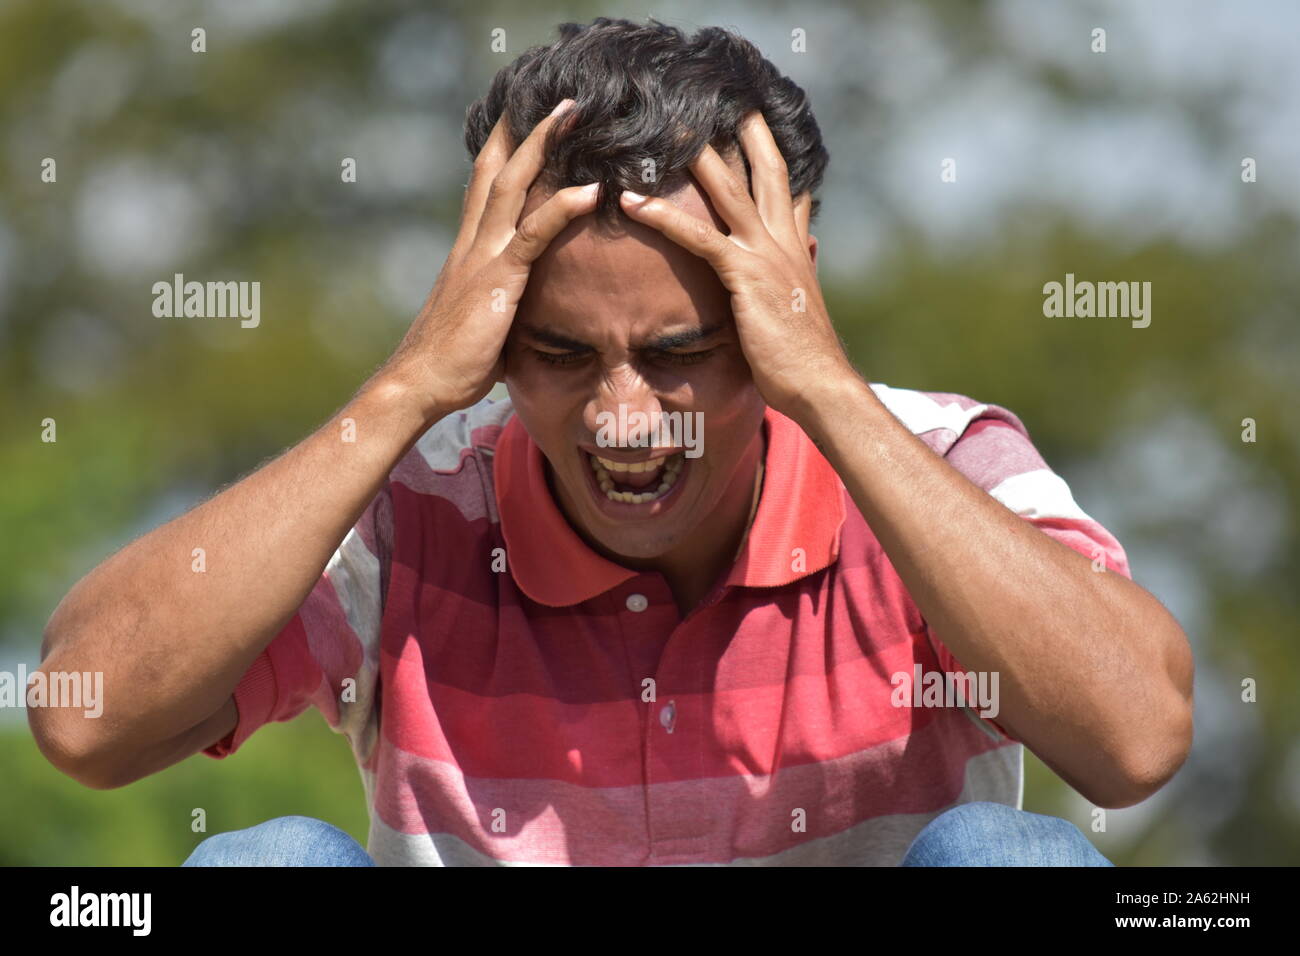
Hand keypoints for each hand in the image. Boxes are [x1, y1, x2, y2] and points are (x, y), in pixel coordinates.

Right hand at [378, 99, 598, 422]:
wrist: (420, 384)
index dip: (504, 147)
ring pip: (513, 186)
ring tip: (571, 113)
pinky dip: (560, 210)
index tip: (525, 116)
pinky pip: (533, 236)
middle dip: (525, 129)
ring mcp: (482, 257)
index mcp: (469, 249)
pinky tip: (588, 192)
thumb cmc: (453, 363)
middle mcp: (472, 243)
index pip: (486, 184)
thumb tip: (526, 306)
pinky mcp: (497, 281)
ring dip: (543, 146)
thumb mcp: (484, 320)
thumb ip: (505, 299)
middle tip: (556, 97)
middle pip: (498, 169)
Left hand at [616, 111, 858, 421]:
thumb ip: (800, 273)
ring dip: (697, 157)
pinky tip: (632, 202)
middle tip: (723, 98)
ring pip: (728, 191)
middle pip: (766, 170)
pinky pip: (698, 236)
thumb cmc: (805, 359)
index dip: (774, 157)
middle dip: (746, 131)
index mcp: (798, 250)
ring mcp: (765, 255)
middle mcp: (785, 243)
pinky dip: (663, 216)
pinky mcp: (744, 275)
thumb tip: (810, 252)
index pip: (788, 191)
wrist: (819, 384)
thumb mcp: (801, 306)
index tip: (758, 128)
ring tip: (667, 129)